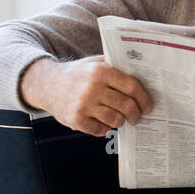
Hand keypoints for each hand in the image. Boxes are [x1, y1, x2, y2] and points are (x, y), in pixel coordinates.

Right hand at [20, 56, 153, 137]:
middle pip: (127, 106)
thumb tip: (144, 74)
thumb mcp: (94, 63)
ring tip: (119, 118)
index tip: (149, 106)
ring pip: (115, 120)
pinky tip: (103, 123)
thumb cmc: (77, 74)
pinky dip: (105, 129)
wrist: (45, 84)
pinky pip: (100, 130)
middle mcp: (92, 87)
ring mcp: (83, 105)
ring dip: (121, 121)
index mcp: (100, 71)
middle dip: (136, 114)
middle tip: (137, 117)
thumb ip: (115, 66)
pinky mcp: (75, 119)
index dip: (144, 99)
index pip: (132, 87)